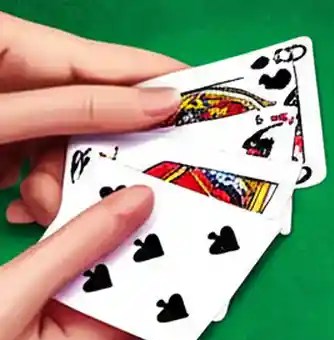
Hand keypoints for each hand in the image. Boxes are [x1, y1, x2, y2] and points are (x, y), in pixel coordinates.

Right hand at [0, 187, 154, 339]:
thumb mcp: (15, 294)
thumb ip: (77, 247)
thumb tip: (139, 205)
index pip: (154, 286)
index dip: (160, 235)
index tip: (160, 187)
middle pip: (118, 272)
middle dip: (106, 221)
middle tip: (81, 176)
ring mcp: (49, 335)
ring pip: (81, 268)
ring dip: (69, 224)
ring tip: (43, 184)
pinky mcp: (19, 322)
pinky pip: (50, 277)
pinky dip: (46, 244)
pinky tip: (29, 210)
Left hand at [1, 12, 182, 225]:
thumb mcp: (0, 119)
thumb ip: (78, 108)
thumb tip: (162, 102)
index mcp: (8, 38)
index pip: (104, 59)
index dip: (159, 80)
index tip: (212, 106)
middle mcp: (8, 64)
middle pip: (82, 106)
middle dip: (90, 157)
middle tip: (99, 194)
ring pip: (55, 139)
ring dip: (54, 182)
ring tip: (36, 207)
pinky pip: (28, 155)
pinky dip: (31, 185)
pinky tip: (21, 207)